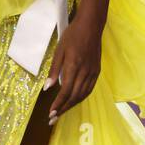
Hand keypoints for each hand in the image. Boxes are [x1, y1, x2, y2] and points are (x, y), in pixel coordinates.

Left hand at [44, 11, 101, 125]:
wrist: (91, 26)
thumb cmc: (72, 35)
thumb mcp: (59, 50)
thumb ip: (54, 70)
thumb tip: (47, 88)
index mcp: (74, 66)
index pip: (65, 91)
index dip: (58, 104)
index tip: (50, 113)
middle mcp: (85, 72)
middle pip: (74, 96)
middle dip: (63, 109)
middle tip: (53, 118)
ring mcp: (93, 72)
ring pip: (83, 94)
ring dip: (72, 105)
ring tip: (62, 112)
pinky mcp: (97, 71)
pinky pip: (89, 89)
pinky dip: (81, 97)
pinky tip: (74, 100)